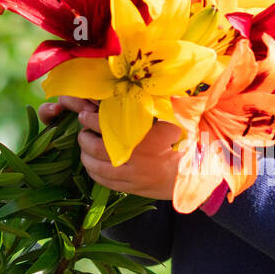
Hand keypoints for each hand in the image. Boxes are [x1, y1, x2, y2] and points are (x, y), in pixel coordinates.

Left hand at [38, 95, 181, 199]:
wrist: (191, 175)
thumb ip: (158, 105)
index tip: (84, 114)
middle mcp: (132, 159)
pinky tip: (92, 165)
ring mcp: (129, 176)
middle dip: (84, 138)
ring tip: (85, 146)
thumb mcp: (173, 120)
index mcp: (141, 139)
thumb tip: (148, 85)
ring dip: (85, 156)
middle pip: (95, 148)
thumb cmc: (184, 144)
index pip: (104, 126)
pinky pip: (103, 181)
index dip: (90, 119)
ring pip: (95, 167)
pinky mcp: (129, 188)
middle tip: (83, 131)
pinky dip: (93, 172)